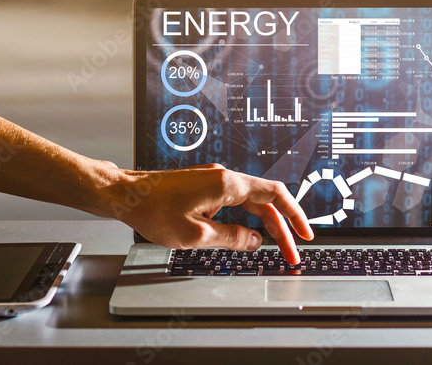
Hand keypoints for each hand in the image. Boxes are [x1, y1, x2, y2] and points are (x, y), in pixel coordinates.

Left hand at [106, 164, 313, 263]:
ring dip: (264, 223)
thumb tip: (255, 241)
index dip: (295, 215)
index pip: (274, 194)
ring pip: (250, 201)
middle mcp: (223, 177)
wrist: (125, 194)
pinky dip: (246, 217)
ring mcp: (213, 180)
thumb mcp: (196, 235)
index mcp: (227, 184)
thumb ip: (231, 237)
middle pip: (265, 200)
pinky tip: (245, 234)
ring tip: (273, 247)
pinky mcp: (203, 186)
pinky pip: (234, 201)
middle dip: (282, 227)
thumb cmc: (153, 211)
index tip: (306, 234)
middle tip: (292, 253)